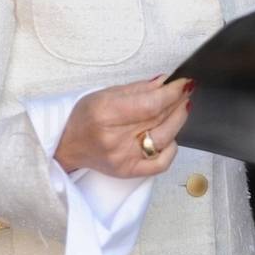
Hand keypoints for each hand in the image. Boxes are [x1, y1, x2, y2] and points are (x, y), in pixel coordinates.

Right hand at [54, 73, 194, 177]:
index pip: (151, 104)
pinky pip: (161, 164)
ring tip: (182, 107)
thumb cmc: (84, 118)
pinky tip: (171, 137)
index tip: (184, 83)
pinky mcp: (128, 172)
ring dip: (178, 120)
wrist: (68, 146)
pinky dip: (172, 149)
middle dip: (178, 102)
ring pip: (164, 138)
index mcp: (106, 114)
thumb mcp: (106, 93)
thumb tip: (166, 82)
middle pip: (159, 119)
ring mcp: (123, 158)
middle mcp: (114, 138)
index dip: (173, 93)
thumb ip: (139, 88)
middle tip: (186, 91)